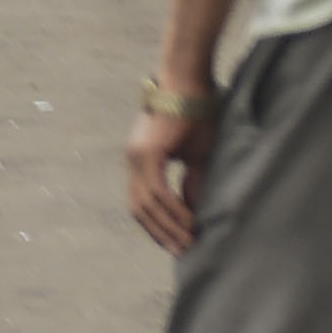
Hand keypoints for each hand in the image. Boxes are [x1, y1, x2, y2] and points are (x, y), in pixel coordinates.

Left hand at [128, 95, 215, 253]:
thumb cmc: (198, 112)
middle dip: (160, 233)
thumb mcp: (198, 156)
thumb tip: (192, 210)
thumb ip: (193, 182)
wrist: (190, 81)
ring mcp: (137, 157)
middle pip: (139, 209)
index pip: (143, 202)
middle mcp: (134, 160)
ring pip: (146, 204)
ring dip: (167, 226)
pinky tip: (187, 222)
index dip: (157, 224)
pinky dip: (171, 209)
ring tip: (187, 242)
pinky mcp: (147, 153)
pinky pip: (157, 191)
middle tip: (180, 251)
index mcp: (142, 161)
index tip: (174, 242)